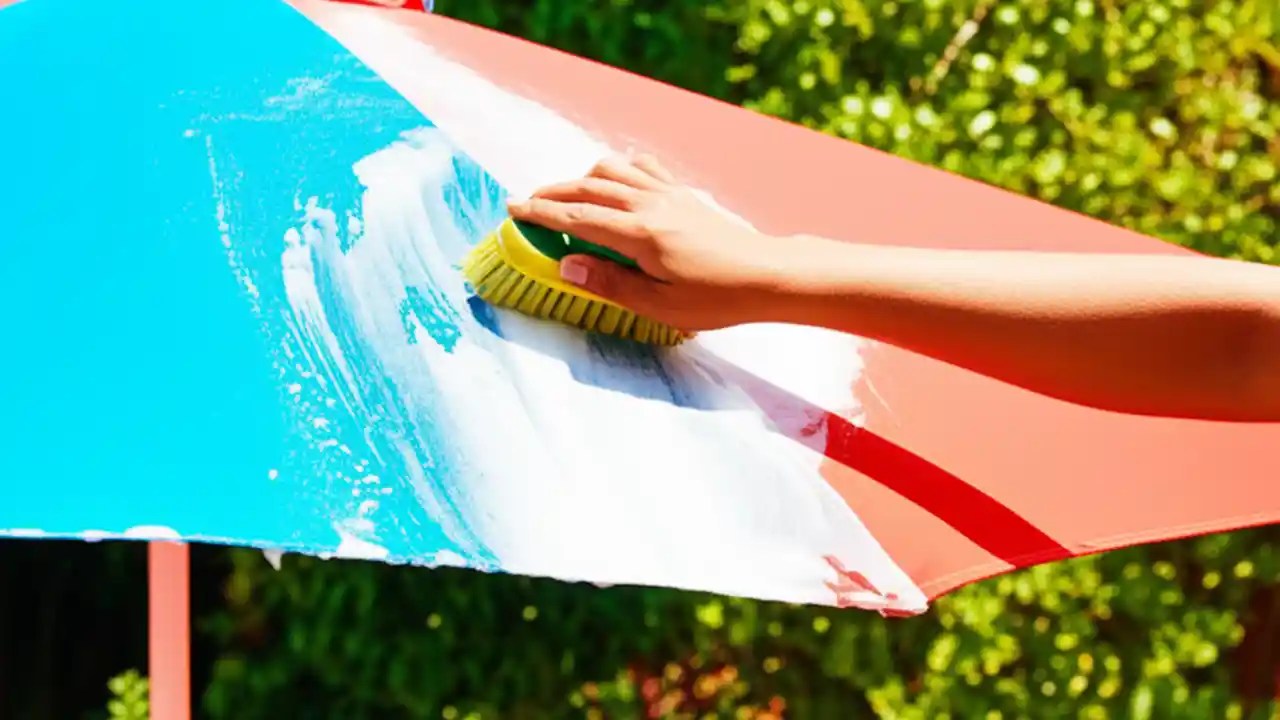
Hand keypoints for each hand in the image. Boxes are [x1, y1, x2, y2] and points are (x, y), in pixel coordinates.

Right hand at [506, 153, 837, 330]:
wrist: (765, 274)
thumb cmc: (716, 297)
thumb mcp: (660, 306)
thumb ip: (610, 284)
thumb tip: (566, 266)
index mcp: (639, 235)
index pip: (577, 218)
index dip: (540, 213)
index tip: (513, 210)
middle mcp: (649, 204)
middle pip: (587, 188)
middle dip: (551, 193)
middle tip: (527, 203)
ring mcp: (667, 193)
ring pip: (611, 169)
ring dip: (581, 178)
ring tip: (567, 196)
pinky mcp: (682, 192)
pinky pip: (641, 166)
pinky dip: (619, 169)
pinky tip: (613, 181)